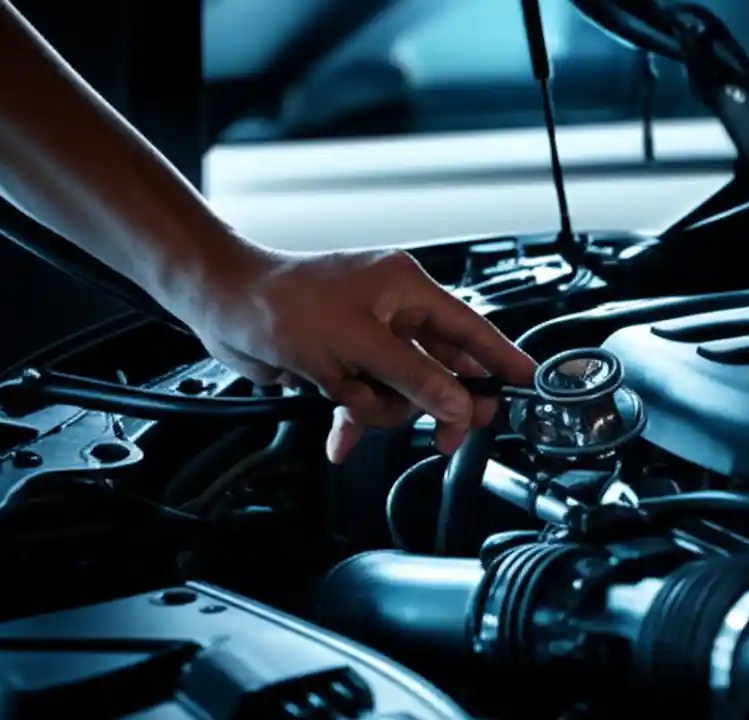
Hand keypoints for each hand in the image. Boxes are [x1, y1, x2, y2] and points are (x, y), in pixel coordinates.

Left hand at [175, 243, 534, 462]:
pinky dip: (353, 420)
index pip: (471, 327)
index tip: (527, 382)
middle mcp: (391, 311)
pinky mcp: (340, 362)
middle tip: (448, 435)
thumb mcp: (358, 345)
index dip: (501, 359)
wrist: (221, 305)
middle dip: (435, 403)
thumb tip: (457, 401)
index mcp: (406, 289)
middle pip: (440, 368)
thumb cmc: (281, 303)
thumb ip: (415, 376)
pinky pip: (365, 400)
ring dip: (378, 410)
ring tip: (349, 404)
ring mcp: (366, 339)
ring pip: (401, 392)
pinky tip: (340, 440)